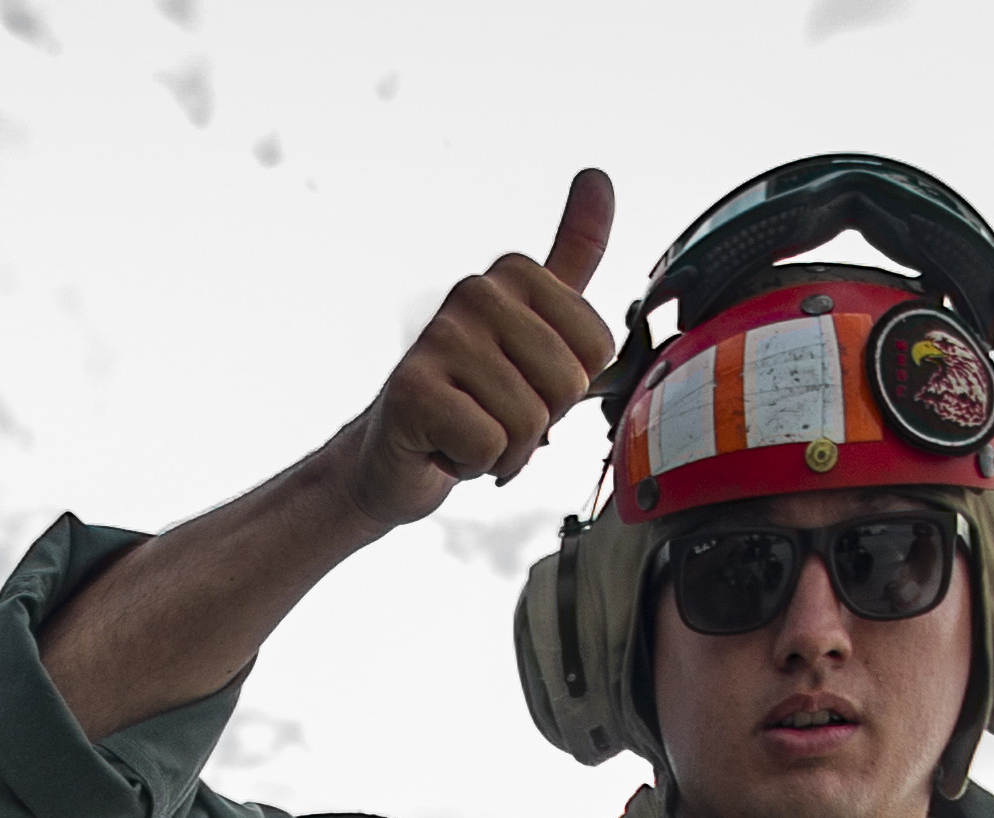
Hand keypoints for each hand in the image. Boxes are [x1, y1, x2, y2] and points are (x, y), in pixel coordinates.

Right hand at [349, 170, 618, 523]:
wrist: (395, 454)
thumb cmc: (473, 396)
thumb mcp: (536, 323)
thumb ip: (572, 255)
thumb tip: (597, 176)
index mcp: (512, 275)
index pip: (597, 348)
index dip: (570, 389)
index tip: (526, 384)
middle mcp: (475, 293)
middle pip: (567, 385)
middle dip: (541, 425)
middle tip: (496, 416)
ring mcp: (440, 338)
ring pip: (529, 422)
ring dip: (507, 451)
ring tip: (469, 432)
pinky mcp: (412, 390)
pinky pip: (489, 445)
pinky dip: (472, 465)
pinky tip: (444, 447)